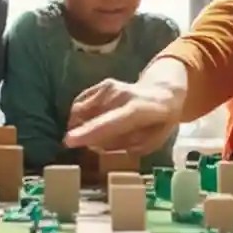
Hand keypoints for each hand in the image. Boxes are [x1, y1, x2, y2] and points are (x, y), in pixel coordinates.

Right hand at [64, 79, 181, 155]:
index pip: (113, 122)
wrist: (163, 92)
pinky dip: (80, 117)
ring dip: (81, 126)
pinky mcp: (101, 85)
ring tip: (97, 134)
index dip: (91, 132)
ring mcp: (110, 87)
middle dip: (83, 134)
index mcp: (141, 110)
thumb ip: (130, 146)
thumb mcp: (154, 140)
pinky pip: (80, 103)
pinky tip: (92, 122)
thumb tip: (101, 146)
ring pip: (81, 110)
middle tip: (92, 147)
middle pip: (92, 116)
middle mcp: (122, 95)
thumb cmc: (160, 122)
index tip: (70, 141)